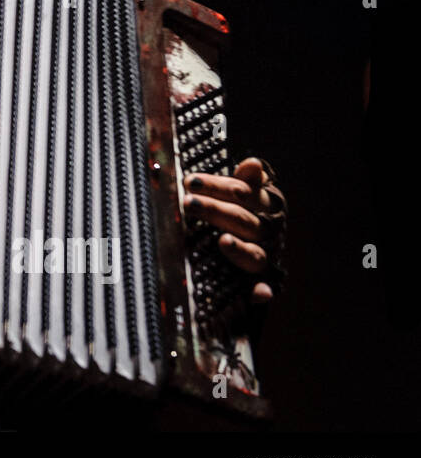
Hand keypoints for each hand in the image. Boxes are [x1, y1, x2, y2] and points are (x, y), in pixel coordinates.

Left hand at [182, 157, 286, 303]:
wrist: (254, 254)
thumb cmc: (242, 213)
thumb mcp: (242, 195)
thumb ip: (244, 181)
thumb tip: (253, 163)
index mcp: (268, 205)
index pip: (243, 192)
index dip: (218, 186)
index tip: (190, 181)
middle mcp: (269, 230)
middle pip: (242, 220)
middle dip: (215, 211)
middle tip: (188, 203)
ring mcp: (267, 256)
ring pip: (254, 253)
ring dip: (238, 249)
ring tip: (222, 241)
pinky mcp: (264, 281)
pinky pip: (265, 288)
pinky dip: (263, 291)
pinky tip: (258, 293)